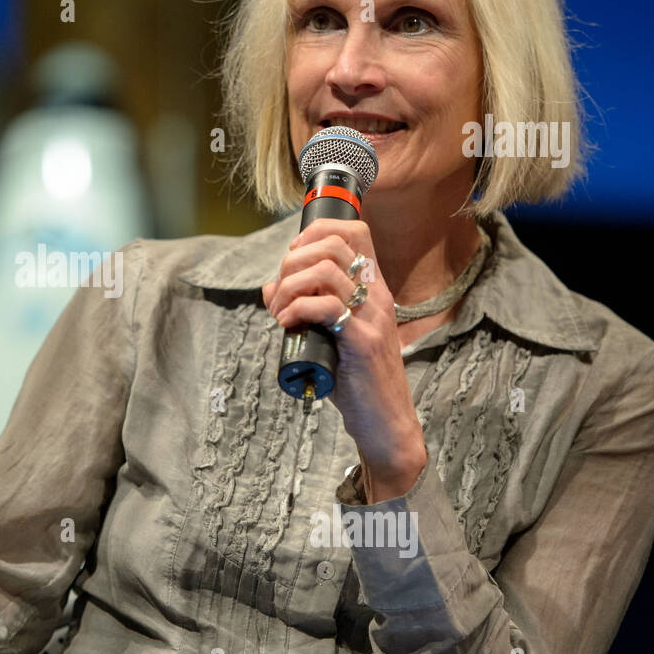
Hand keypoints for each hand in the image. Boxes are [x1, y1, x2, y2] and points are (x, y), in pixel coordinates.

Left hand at [261, 218, 425, 499]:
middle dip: (292, 261)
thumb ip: (305, 308)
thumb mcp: (328, 336)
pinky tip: (287, 324)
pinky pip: (325, 307)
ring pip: (325, 272)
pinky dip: (297, 308)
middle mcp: (376, 296)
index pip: (354, 232)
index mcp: (372, 289)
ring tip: (280, 312)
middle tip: (279, 292)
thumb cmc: (355, 379)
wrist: (384, 421)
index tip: (292, 258)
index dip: (315, 233)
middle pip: (333, 245)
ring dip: (289, 287)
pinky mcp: (363, 343)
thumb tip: (270, 287)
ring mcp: (372, 318)